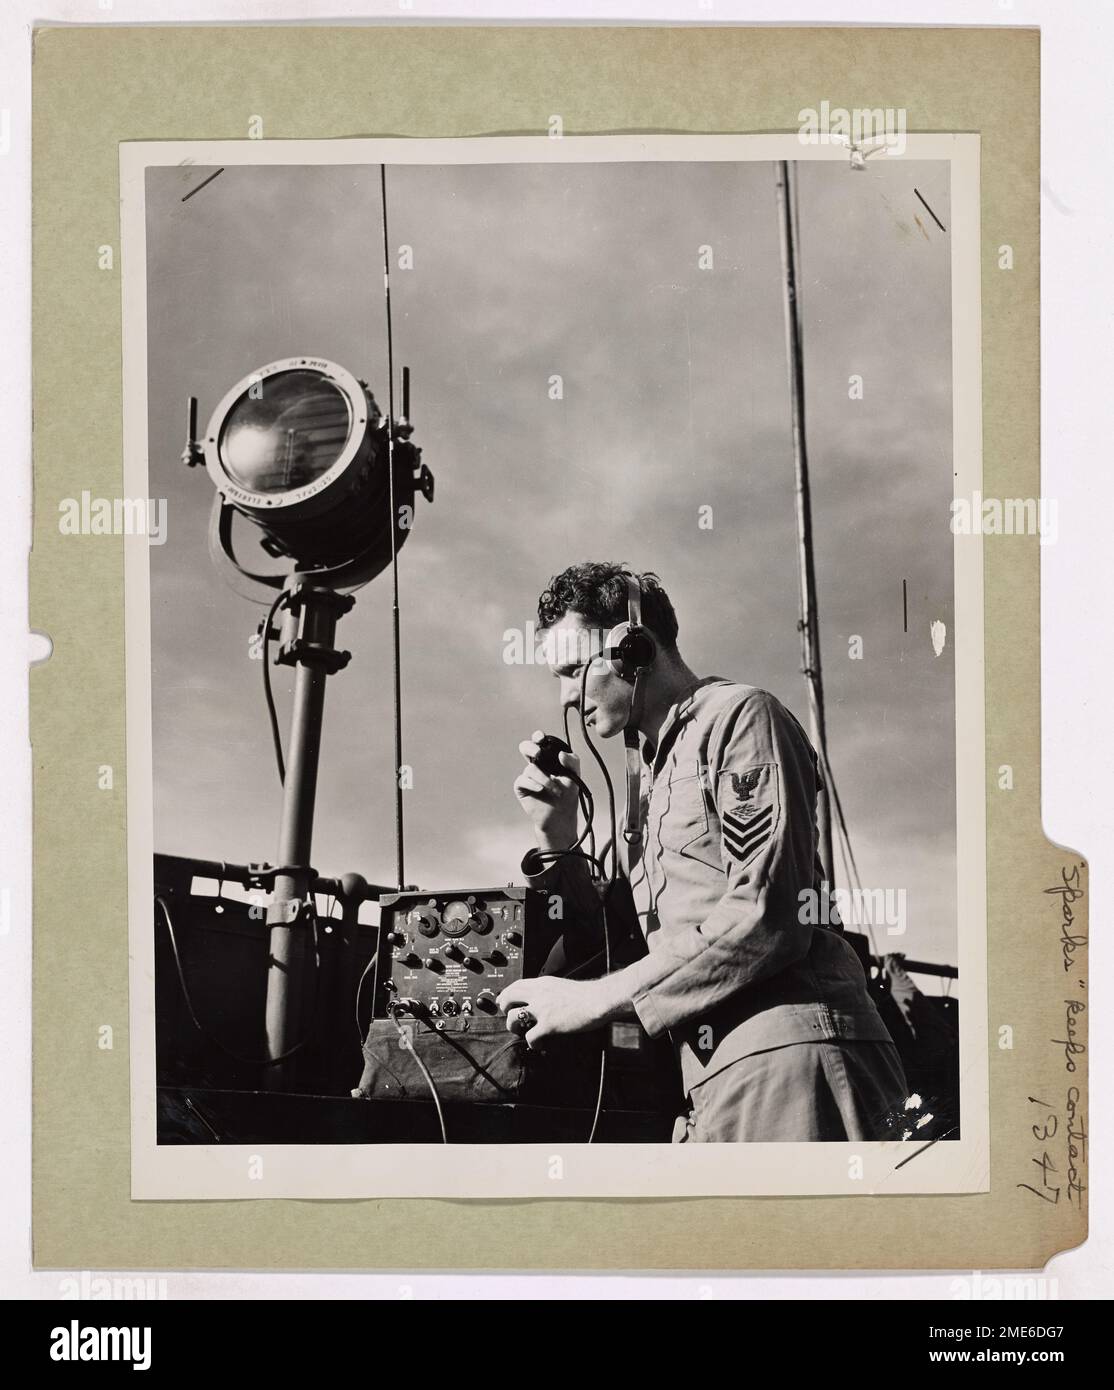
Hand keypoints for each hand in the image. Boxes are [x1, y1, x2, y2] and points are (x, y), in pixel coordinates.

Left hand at [496, 975, 609, 1046]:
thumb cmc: (587, 994)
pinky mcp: (548, 1024)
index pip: (516, 985)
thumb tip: (541, 999)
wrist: (600, 999)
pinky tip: (539, 1045)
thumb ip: (549, 991)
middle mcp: (538, 993)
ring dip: (514, 1028)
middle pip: (508, 999)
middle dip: (505, 1010)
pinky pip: (529, 1037)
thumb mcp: (562, 986)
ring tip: (524, 1033)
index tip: (503, 1002)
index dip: (506, 994)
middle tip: (511, 1019)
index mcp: (543, 983)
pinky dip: (532, 1043)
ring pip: (512, 1018)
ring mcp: (542, 1009)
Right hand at [513, 729, 580, 850]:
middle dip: (530, 747)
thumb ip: (573, 762)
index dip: (538, 736)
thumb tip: (561, 754)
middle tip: (538, 753)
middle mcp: (537, 765)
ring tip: (556, 791)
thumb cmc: (568, 796)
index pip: (540, 743)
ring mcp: (528, 776)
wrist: (561, 817)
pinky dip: (533, 784)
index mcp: (548, 759)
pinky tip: (541, 790)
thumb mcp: (575, 777)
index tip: (541, 738)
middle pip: (525, 747)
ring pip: (530, 768)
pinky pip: (522, 780)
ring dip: (544, 779)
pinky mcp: (522, 787)